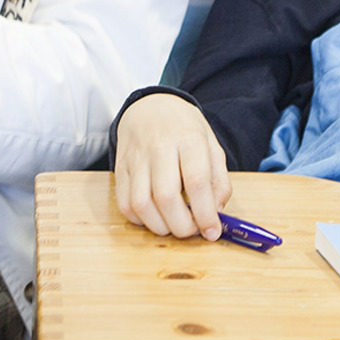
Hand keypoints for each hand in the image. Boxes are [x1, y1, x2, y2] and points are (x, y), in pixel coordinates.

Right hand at [113, 93, 231, 239]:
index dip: (205, 214)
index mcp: (188, 139)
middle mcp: (159, 147)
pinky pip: (124, 204)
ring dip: (160, 226)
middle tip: (192, 230)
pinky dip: (140, 220)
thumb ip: (219, 181)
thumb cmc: (184, 130)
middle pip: (166, 197)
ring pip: (141, 204)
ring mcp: (135, 158)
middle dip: (182, 225)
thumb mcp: (212, 147)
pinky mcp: (119, 168)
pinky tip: (154, 216)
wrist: (150, 107)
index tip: (212, 232)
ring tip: (173, 225)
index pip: (196, 182)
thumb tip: (215, 214)